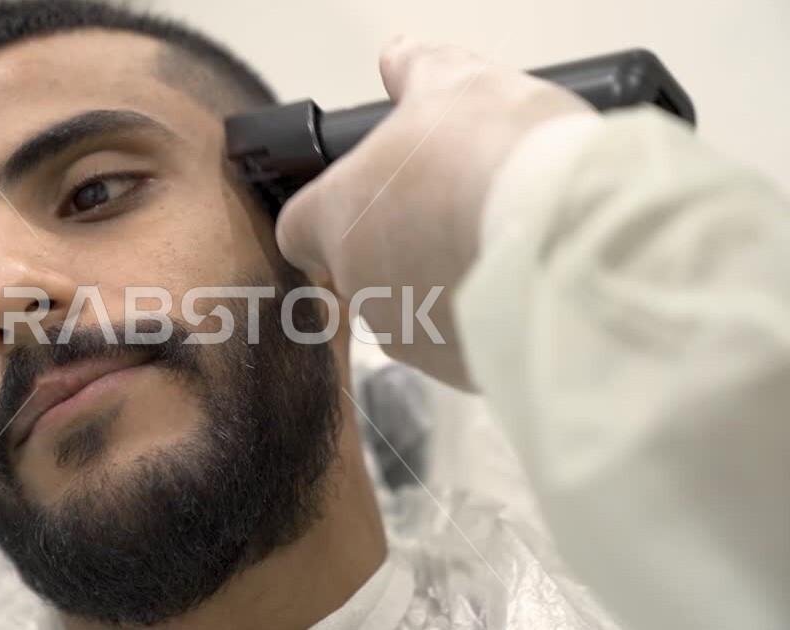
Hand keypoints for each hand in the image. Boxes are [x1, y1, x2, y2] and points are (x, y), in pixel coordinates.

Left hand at [276, 37, 594, 388]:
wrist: (568, 245)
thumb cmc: (499, 161)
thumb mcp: (456, 85)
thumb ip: (417, 71)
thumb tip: (400, 58)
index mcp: (338, 217)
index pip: (297, 228)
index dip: (327, 213)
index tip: (364, 198)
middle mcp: (359, 284)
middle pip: (359, 268)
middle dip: (398, 244)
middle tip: (452, 209)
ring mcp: (407, 334)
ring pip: (409, 309)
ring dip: (439, 283)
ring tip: (495, 244)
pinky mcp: (456, 369)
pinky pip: (458, 342)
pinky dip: (480, 319)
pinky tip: (518, 284)